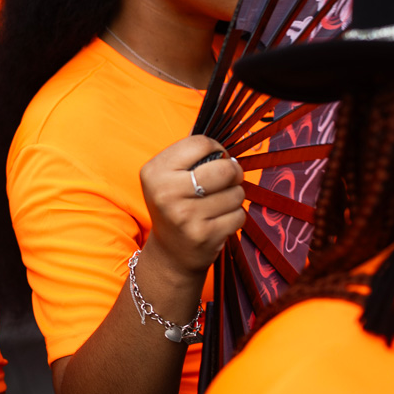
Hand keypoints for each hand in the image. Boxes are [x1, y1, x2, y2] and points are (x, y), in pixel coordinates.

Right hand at [139, 136, 244, 273]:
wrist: (170, 252)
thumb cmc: (175, 206)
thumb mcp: (167, 177)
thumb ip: (189, 156)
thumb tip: (217, 141)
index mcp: (154, 171)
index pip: (200, 143)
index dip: (216, 149)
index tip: (215, 159)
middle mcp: (166, 193)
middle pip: (224, 169)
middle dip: (234, 173)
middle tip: (228, 180)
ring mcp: (184, 216)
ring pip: (236, 193)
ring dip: (234, 197)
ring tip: (218, 204)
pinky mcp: (204, 235)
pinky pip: (239, 215)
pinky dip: (235, 216)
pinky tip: (219, 220)